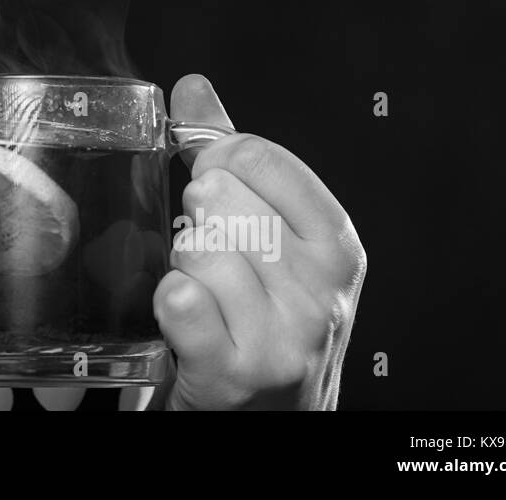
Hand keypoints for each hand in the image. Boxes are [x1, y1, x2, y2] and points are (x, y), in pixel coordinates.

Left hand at [153, 74, 366, 409]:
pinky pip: (179, 299)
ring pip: (195, 247)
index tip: (218, 192)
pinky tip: (185, 314)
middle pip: (219, 198)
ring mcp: (282, 335)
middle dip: (198, 221)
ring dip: (182, 266)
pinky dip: (168, 301)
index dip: (218, 166)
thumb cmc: (266, 319)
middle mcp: (321, 290)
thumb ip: (234, 157)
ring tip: (205, 294)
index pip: (256, 155)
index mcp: (337, 243)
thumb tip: (194, 87)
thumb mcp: (271, 235)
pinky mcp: (233, 373)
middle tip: (214, 256)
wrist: (273, 418)